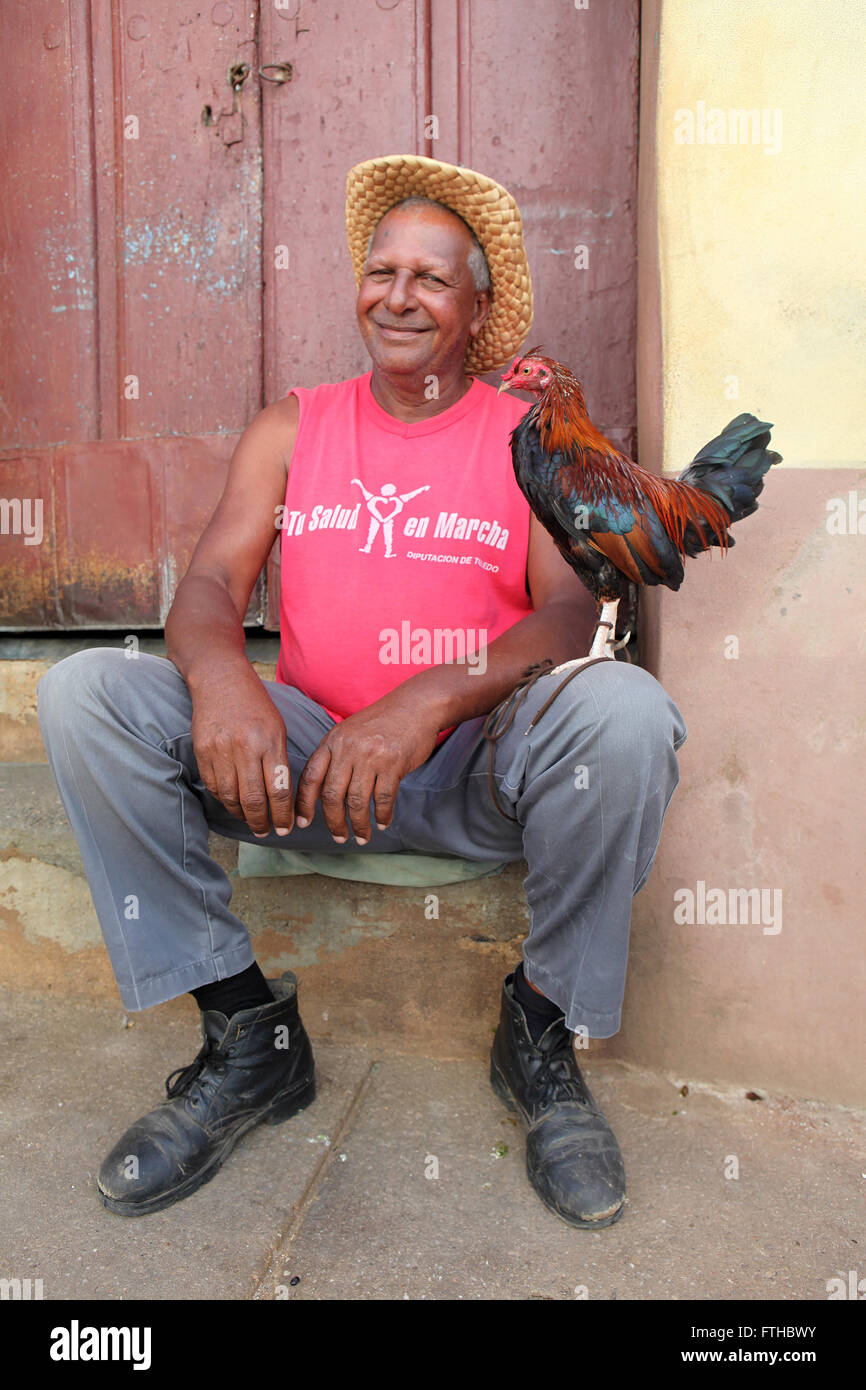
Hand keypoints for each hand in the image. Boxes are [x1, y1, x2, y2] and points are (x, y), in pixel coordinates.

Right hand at [190, 662, 293, 835]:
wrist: (220, 679)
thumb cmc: (255, 704)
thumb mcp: (277, 727)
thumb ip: (278, 760)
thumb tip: (281, 797)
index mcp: (269, 742)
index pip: (279, 790)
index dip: (283, 815)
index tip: (286, 828)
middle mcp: (245, 747)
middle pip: (253, 799)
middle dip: (262, 822)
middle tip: (266, 832)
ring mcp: (220, 750)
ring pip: (231, 797)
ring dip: (241, 814)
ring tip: (251, 821)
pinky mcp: (202, 750)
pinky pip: (213, 785)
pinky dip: (224, 799)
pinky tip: (232, 803)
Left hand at [294, 687, 441, 843]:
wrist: (416, 705)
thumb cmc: (382, 722)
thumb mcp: (350, 732)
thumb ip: (335, 756)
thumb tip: (322, 793)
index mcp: (332, 741)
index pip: (310, 777)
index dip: (304, 804)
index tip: (302, 823)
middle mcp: (348, 749)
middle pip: (331, 795)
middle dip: (333, 822)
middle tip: (338, 837)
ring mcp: (370, 756)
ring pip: (357, 801)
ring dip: (359, 824)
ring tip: (361, 836)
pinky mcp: (393, 764)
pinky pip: (383, 798)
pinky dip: (382, 815)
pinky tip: (382, 822)